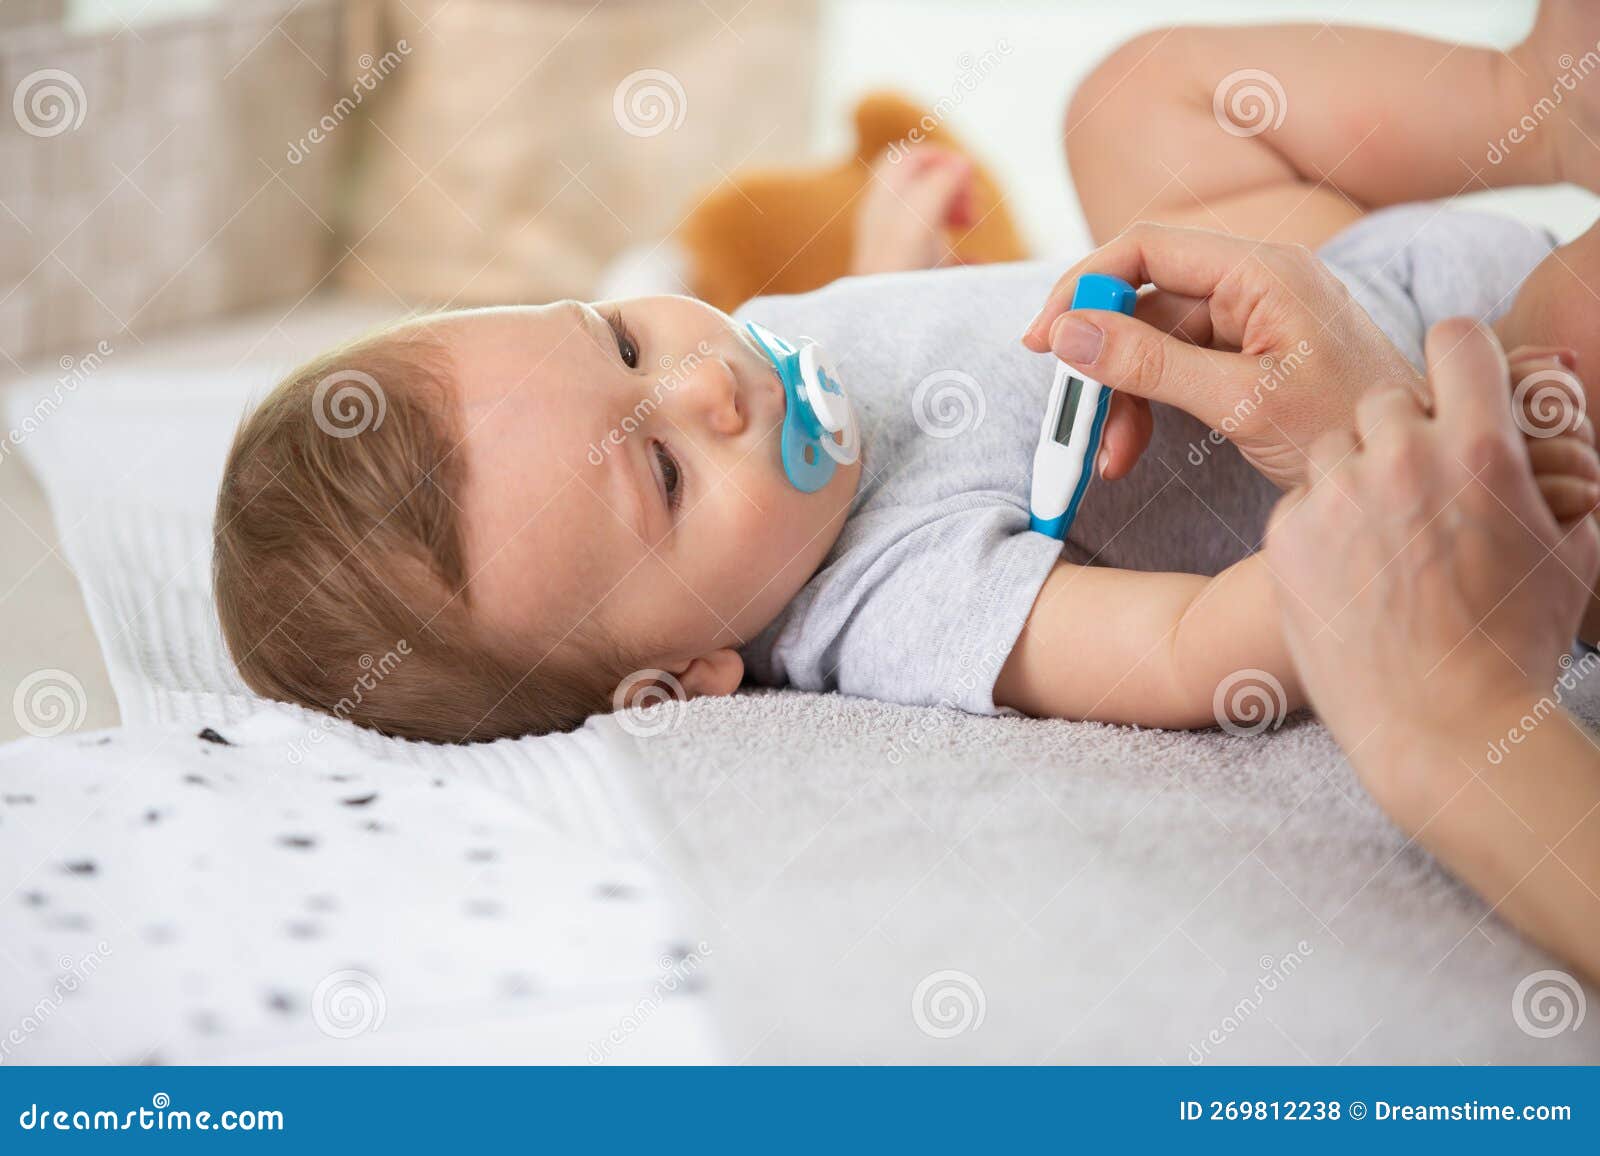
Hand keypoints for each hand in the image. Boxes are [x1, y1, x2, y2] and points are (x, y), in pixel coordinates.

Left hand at [851, 146, 974, 275]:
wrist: (888, 332)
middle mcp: (885, 223)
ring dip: (958, 215)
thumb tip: (960, 162)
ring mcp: (897, 251)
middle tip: (970, 204)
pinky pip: (941, 256)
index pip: (906, 158)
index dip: (939, 157)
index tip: (967, 174)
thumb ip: (939, 185)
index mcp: (883, 202)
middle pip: (921, 183)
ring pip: (932, 217)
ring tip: (974, 226)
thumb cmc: (899, 275)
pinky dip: (962, 253)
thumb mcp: (918, 220)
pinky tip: (977, 265)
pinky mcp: (911, 278)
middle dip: (953, 186)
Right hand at [1021, 222, 1423, 487]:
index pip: (1146, 249)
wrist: (1417, 475)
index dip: (1083, 287)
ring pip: (1151, 344)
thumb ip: (1150, 365)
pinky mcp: (1248, 360)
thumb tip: (1066, 334)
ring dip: (1120, 399)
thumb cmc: (1351, 431)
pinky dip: (1145, 410)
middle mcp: (1254, 284)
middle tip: (1068, 412)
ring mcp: (1251, 322)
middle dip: (1100, 361)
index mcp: (1262, 271)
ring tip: (1110, 458)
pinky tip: (1130, 452)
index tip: (1041, 339)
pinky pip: (1175, 371)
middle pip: (1143, 302)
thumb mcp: (1241, 401)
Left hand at [1264, 320, 1599, 803]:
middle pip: (1384, 397)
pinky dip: (1320, 523)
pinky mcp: (1286, 534)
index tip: (1457, 389)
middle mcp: (1403, 459)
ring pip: (1334, 448)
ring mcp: (1337, 496)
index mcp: (1482, 448)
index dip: (1459, 360)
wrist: (1441, 726)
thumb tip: (1562, 421)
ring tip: (1385, 538)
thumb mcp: (1571, 550)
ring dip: (1357, 476)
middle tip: (1420, 486)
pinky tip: (1349, 570)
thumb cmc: (1517, 642)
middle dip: (1403, 432)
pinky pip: (1301, 499)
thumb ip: (1564, 473)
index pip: (1456, 339)